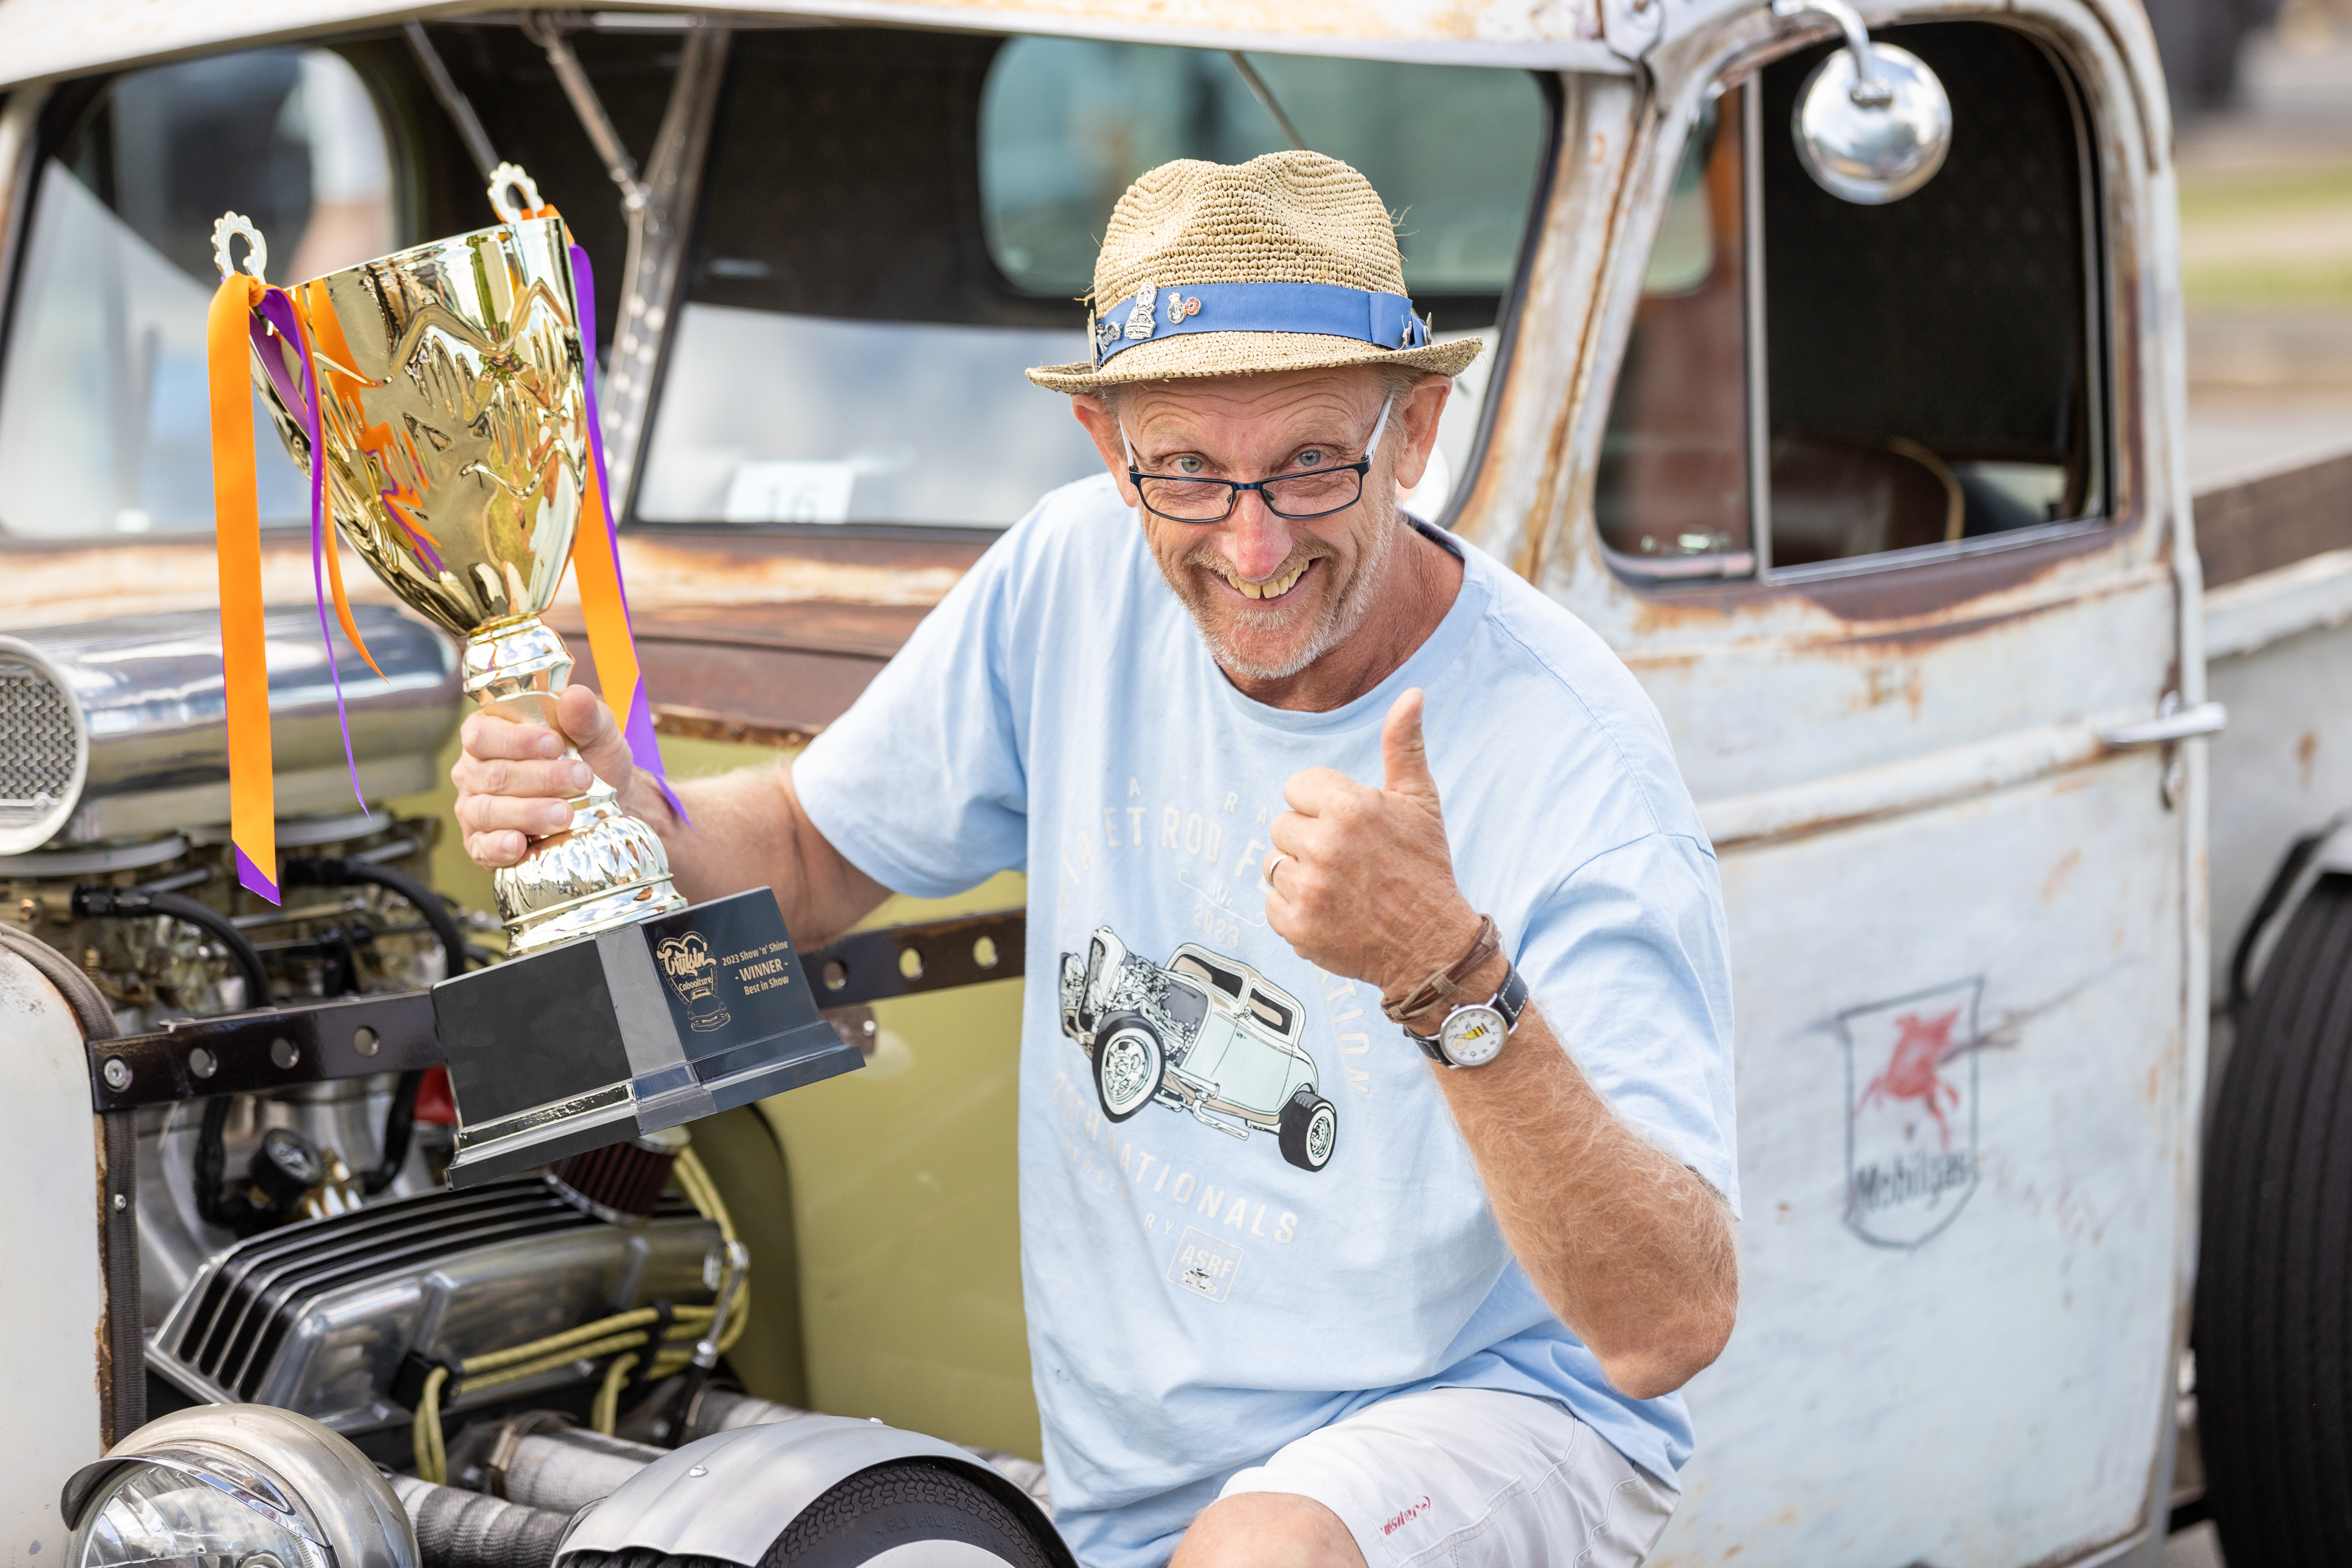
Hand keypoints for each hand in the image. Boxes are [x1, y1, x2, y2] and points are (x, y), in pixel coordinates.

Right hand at [451, 685, 634, 867]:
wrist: (609, 803)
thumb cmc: (591, 759)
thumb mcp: (597, 734)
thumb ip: (585, 716)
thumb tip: (576, 696)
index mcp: (490, 734)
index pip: (484, 734)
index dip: (516, 740)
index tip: (554, 744)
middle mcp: (473, 771)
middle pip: (494, 775)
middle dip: (540, 779)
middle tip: (580, 780)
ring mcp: (474, 809)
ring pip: (488, 811)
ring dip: (528, 813)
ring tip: (566, 814)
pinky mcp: (482, 844)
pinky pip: (481, 847)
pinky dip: (498, 847)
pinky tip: (519, 845)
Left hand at [1264, 689, 1481, 998]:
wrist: (1431, 945)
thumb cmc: (1425, 867)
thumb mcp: (1420, 801)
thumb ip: (1404, 745)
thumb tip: (1411, 694)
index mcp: (1349, 807)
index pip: (1296, 788)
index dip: (1321, 806)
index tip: (1348, 825)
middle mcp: (1324, 845)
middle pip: (1281, 826)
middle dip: (1309, 840)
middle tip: (1347, 860)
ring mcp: (1308, 889)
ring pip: (1273, 865)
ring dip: (1300, 874)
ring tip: (1339, 886)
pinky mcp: (1296, 926)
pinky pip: (1271, 903)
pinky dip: (1294, 910)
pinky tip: (1329, 911)